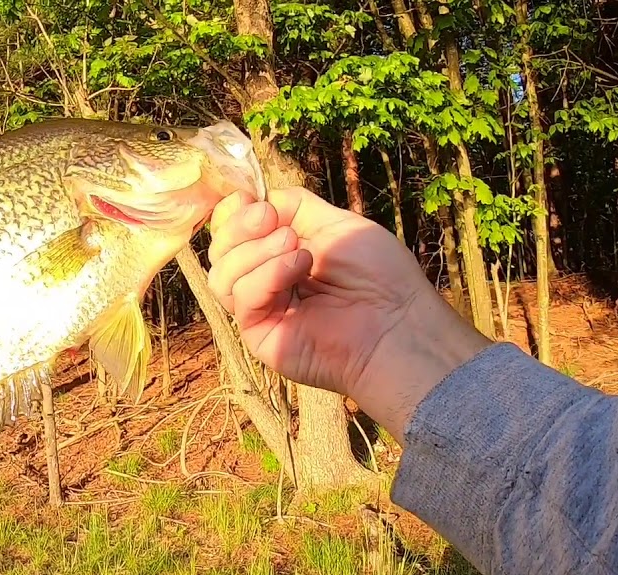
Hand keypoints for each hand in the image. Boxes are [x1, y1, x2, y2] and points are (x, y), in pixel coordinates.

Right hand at [206, 187, 490, 441]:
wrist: (397, 324)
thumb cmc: (380, 277)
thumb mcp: (337, 225)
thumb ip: (296, 207)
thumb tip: (261, 198)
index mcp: (279, 255)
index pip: (232, 232)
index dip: (233, 213)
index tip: (252, 200)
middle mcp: (264, 281)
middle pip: (219, 250)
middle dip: (239, 227)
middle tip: (271, 220)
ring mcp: (260, 310)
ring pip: (221, 274)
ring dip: (255, 251)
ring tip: (298, 249)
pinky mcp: (259, 334)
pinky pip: (241, 297)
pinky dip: (266, 274)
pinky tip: (298, 266)